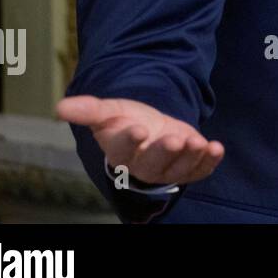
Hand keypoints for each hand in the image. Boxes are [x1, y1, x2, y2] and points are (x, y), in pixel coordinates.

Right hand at [57, 95, 224, 187]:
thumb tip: (60, 107)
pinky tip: (216, 147)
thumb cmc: (125, 120)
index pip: (122, 150)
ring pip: (177, 169)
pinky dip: (209, 161)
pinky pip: (199, 170)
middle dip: (164, 152)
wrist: (148, 129)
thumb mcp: (108, 111)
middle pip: (152, 164)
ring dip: (190, 157)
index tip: (139, 129)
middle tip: (174, 139)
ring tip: (197, 141)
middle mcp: (142, 164)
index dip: (130, 141)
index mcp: (120, 151)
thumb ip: (88, 109)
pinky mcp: (187, 167)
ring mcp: (167, 168)